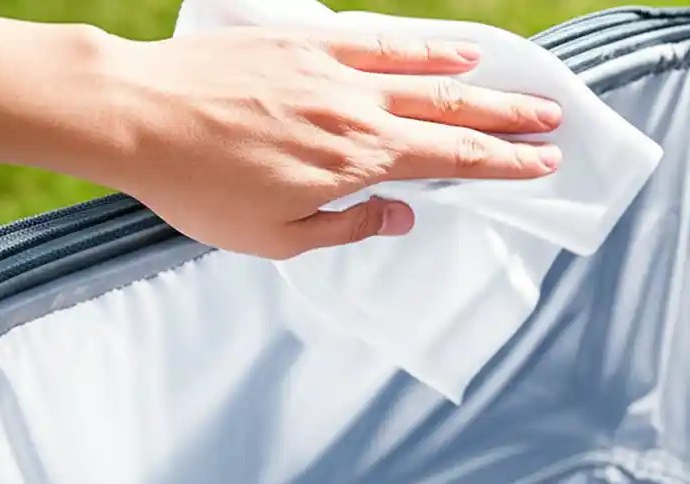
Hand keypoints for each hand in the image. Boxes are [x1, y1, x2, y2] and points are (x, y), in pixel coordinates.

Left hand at [101, 29, 564, 258]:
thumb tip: (402, 219)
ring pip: (425, 71)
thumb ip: (349, 227)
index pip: (452, 161)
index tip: (544, 163)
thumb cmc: (199, 186)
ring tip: (519, 88)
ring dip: (479, 83)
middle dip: (510, 120)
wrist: (136, 115)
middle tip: (552, 122)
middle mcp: (357, 108)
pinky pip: (379, 40)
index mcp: (357, 161)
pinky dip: (422, 46)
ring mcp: (332, 68)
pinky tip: (449, 50)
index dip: (506, 163)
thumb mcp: (275, 238)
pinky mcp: (303, 40)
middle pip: (453, 112)